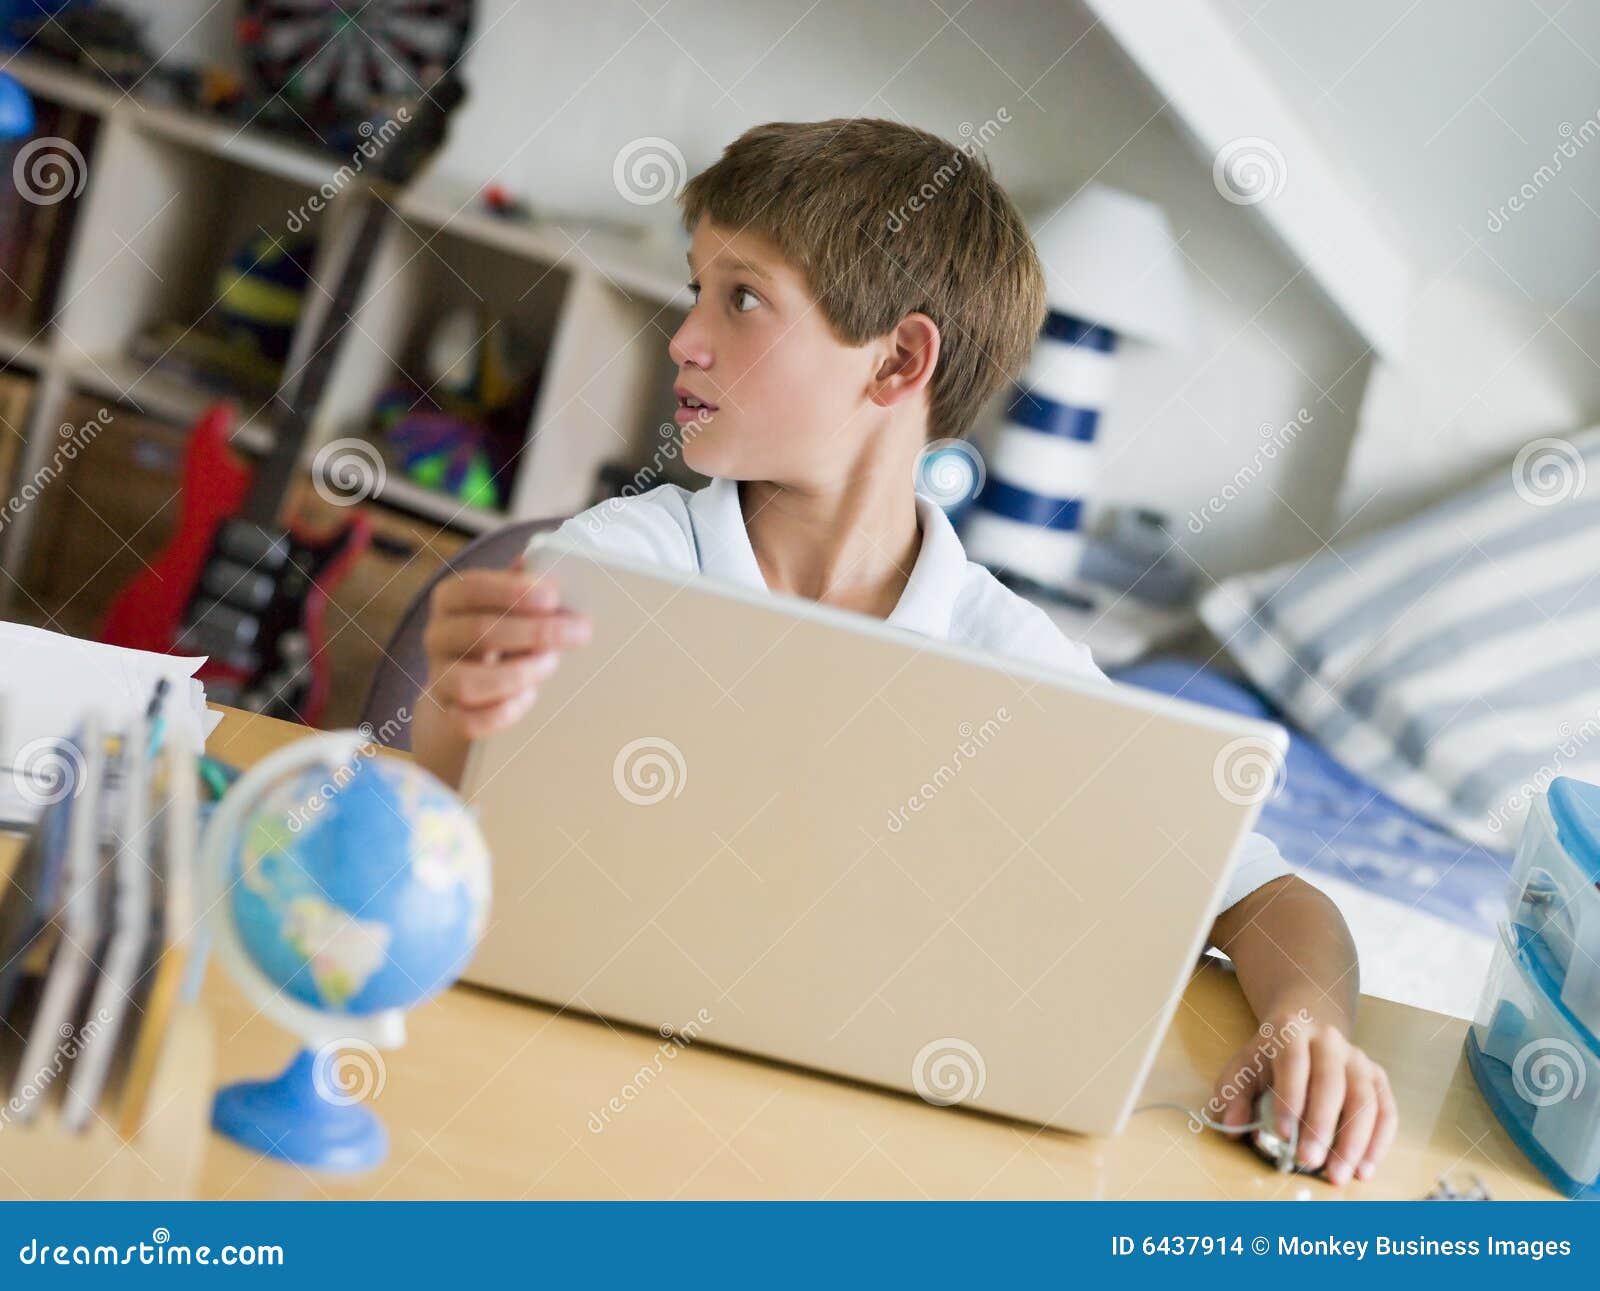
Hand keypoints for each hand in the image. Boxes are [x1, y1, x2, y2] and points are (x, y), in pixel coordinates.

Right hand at [420, 560, 591, 740]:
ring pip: (469, 682)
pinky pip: (471, 721)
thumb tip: (543, 560)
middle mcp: (438, 636)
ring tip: (549, 664)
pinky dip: (504, 712)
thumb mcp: (507, 604)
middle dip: (535, 632)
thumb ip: (524, 584)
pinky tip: (528, 696)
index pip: (471, 587)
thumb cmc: (498, 634)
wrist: (467, 686)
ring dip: (519, 674)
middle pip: (479, 632)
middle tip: (578, 633)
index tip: (553, 597)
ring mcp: (440, 677)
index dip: (512, 591)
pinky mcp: (450, 714)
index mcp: (451, 600)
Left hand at [1211, 1011, 1397, 1185]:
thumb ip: (1233, 1094)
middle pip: (1332, 1084)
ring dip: (1354, 1142)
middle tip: (1309, 1162)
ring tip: (1340, 1175)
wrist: (1306, 1029)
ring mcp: (1359, 1058)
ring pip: (1365, 1099)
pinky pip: (1386, 1110)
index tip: (1283, 1135)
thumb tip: (1231, 1126)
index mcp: (1292, 1031)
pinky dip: (1379, 1142)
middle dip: (1321, 1127)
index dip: (1290, 1099)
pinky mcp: (1377, 1078)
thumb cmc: (1271, 1056)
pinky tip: (1364, 1168)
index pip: (1293, 1064)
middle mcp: (1330, 1041)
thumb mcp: (1244, 1066)